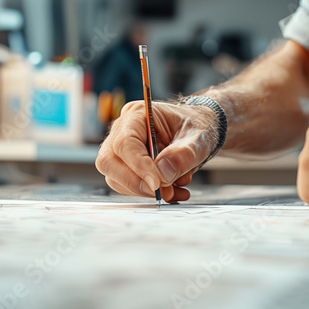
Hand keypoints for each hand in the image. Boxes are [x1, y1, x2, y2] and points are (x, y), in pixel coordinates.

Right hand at [96, 100, 219, 201]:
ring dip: (145, 191)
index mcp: (138, 114)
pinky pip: (128, 186)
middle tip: (163, 191)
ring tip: (175, 189)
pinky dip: (149, 194)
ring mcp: (121, 150)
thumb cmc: (196, 127)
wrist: (199, 132)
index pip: (125, 142)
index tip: (158, 183)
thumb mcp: (198, 138)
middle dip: (136, 182)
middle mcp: (123, 130)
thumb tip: (163, 174)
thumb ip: (183, 154)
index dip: (139, 165)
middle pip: (109, 161)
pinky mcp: (127, 166)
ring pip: (116, 178)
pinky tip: (173, 191)